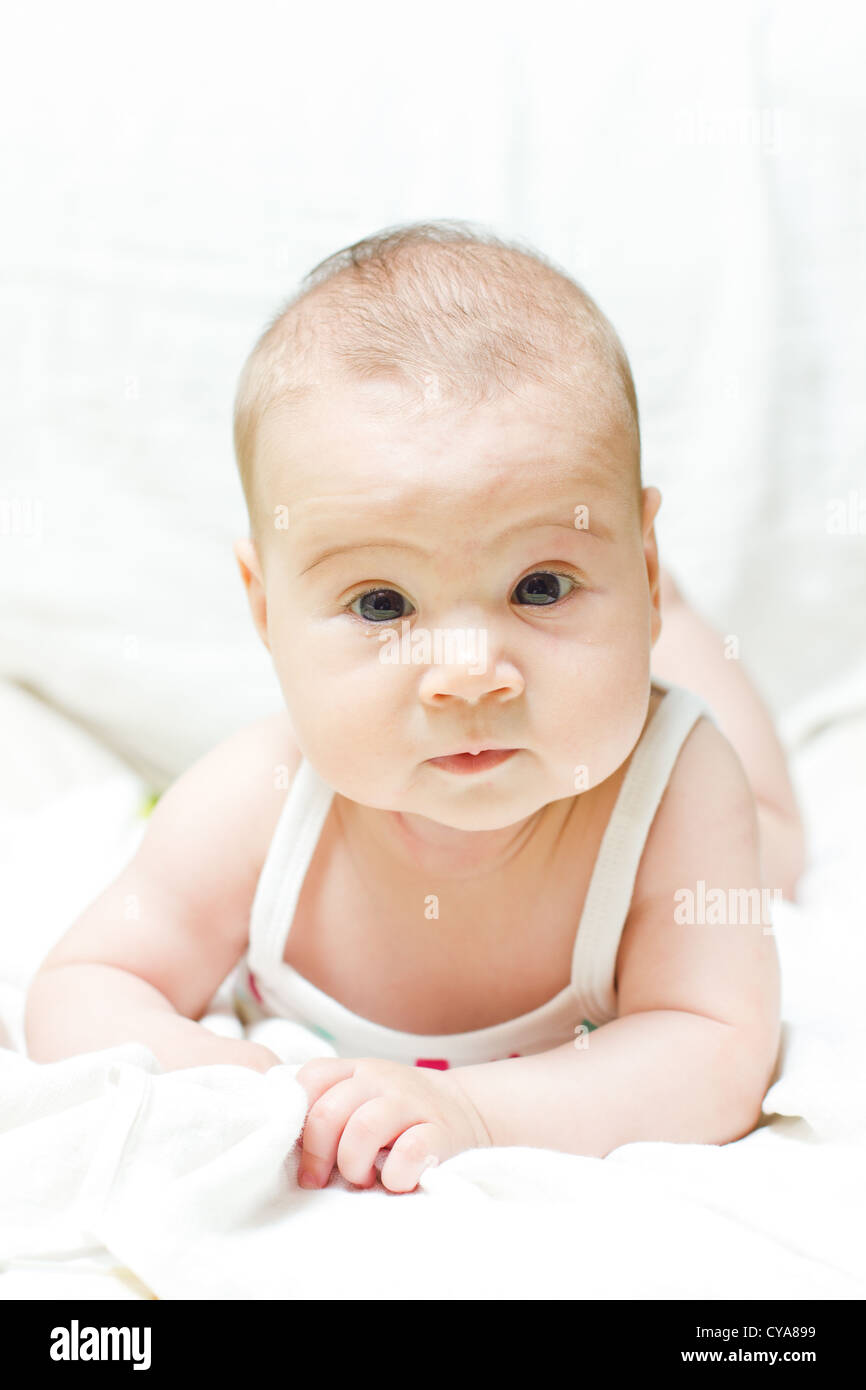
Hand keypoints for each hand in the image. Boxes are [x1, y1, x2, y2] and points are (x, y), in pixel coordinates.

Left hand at [293, 1056, 491, 1192]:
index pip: (310, 1078)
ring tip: (363, 1178)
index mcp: (355, 1069)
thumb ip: (326, 1105)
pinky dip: (395, 1175)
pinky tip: (395, 1181)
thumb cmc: (396, 1112)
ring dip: (354, 1166)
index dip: (296, 1120)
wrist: (465, 1108)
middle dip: (318, 1156)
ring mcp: (410, 1102)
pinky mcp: (439, 1131)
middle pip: (328, 1112)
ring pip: (363, 1129)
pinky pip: (409, 1152)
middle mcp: (380, 1079)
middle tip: (323, 1180)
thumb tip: (277, 1141)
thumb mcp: (361, 1095)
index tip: (298, 1154)